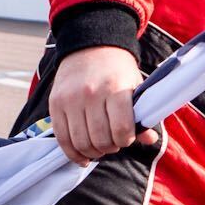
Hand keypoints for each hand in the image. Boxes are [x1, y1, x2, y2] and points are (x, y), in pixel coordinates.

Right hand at [49, 46, 159, 166]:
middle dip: (110, 148)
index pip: (121, 130)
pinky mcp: (55, 105)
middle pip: (100, 139)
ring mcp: (70, 100)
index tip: (127, 137)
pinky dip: (73, 153)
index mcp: (115, 89)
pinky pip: (62, 139)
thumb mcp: (135, 87)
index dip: (126, 140)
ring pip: (81, 142)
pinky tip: (83, 157)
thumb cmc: (116, 71)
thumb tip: (149, 139)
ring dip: (93, 152)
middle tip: (114, 143)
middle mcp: (90, 94)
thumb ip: (141, 114)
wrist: (90, 47)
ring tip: (100, 147)